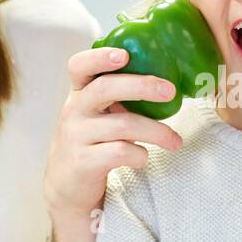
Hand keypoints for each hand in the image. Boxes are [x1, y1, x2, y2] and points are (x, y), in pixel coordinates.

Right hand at [44, 45, 184, 215]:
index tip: (125, 55)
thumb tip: (166, 84)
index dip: (100, 57)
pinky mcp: (84, 162)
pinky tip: (143, 157)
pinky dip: (140, 155)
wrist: (66, 185)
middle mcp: (75, 110)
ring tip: (175, 141)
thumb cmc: (92, 142)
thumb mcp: (97, 114)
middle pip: (105, 87)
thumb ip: (119, 98)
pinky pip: (120, 152)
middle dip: (142, 86)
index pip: (80, 66)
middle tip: (170, 91)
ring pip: (123, 125)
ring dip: (156, 131)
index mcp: (80, 93)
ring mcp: (77, 136)